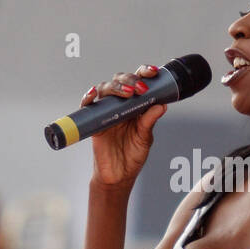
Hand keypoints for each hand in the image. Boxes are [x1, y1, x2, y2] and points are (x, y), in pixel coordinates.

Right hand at [81, 64, 166, 188]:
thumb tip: (162, 105)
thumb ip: (150, 121)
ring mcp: (105, 111)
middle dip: (131, 80)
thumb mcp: (145, 138)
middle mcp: (119, 104)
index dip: (144, 73)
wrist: (119, 176)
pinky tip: (93, 95)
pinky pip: (87, 106)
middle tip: (141, 88)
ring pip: (104, 88)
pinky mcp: (93, 122)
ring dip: (115, 87)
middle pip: (120, 81)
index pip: (138, 81)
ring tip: (127, 93)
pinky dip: (88, 98)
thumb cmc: (132, 155)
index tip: (153, 72)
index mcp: (135, 104)